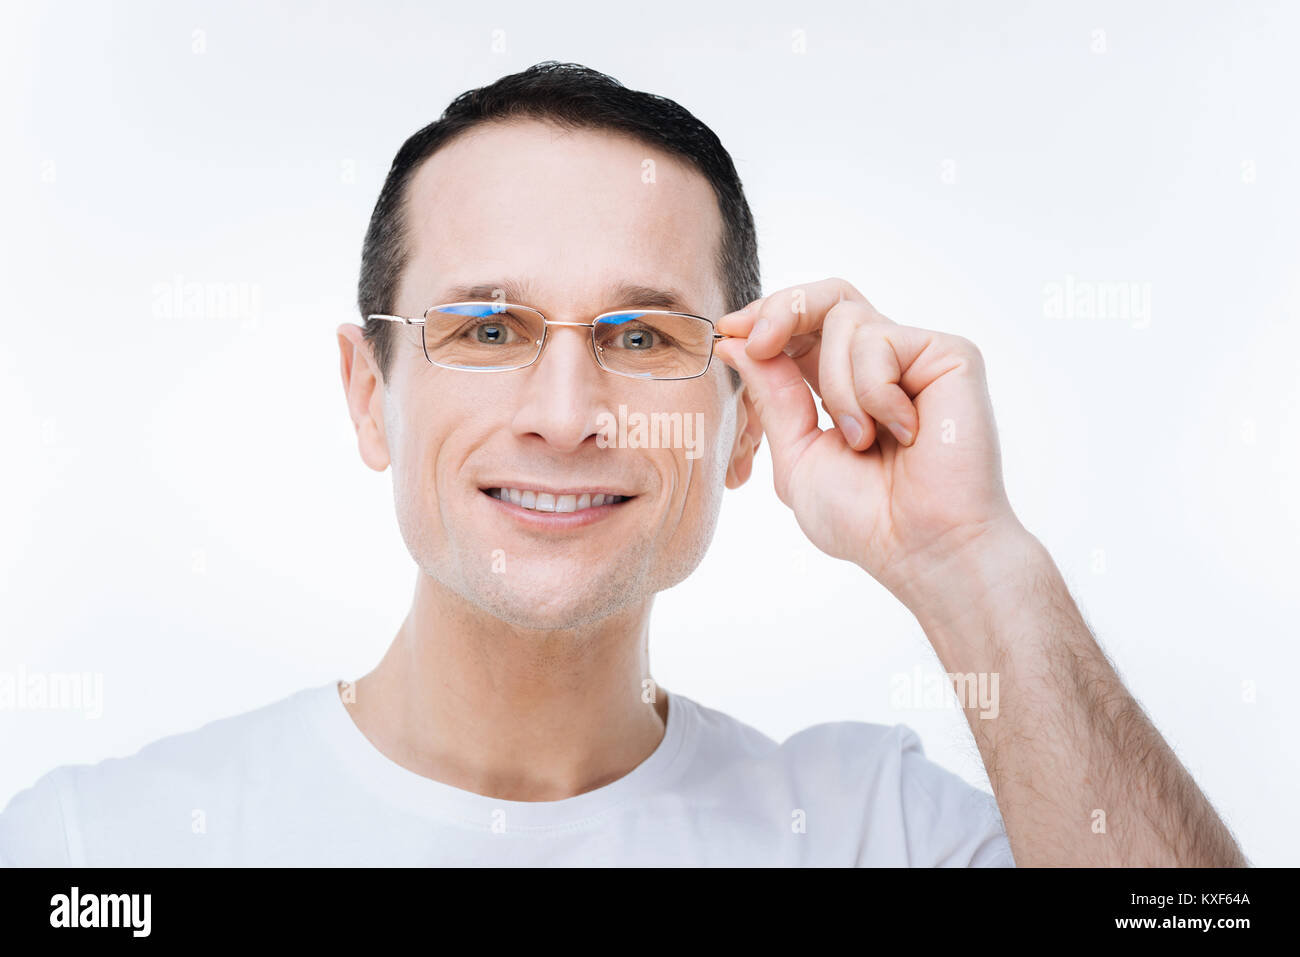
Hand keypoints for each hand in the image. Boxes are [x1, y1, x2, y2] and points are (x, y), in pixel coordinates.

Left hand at [713, 277, 1026, 607]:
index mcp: (841, 385)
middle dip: (783, 308)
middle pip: (828, 296)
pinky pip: (881, 341)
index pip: (802, 327)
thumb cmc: (865, 517)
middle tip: (758, 340)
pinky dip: (873, 392)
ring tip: (861, 440)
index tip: (727, 331)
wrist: (920, 546)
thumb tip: (735, 343)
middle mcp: (880, 364)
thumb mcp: (796, 454)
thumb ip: (770, 395)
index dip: (764, 318)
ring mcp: (915, 357)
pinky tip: (904, 434)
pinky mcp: (949, 354)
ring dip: (836, 386)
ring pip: (846, 319)